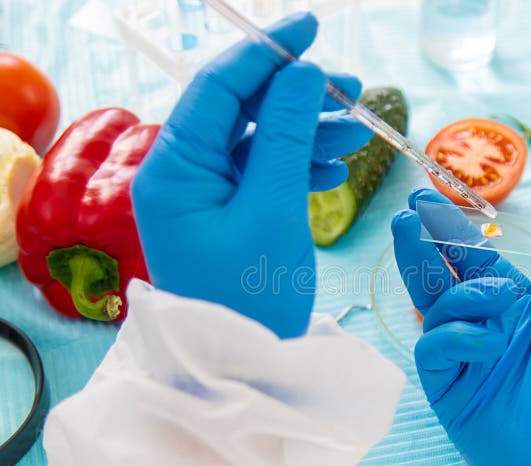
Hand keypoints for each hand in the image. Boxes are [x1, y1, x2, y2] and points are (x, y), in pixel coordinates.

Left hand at [132, 13, 371, 337]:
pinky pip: (264, 172)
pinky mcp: (227, 213)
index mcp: (175, 166)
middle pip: (241, 108)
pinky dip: (300, 166)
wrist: (240, 365)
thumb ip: (285, 135)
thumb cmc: (250, 296)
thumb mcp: (273, 210)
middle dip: (297, 95)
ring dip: (306, 132)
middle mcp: (182, 172)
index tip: (311, 26)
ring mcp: (205, 194)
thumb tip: (301, 73)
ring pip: (259, 139)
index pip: (218, 85)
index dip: (265, 50)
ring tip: (355, 134)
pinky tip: (333, 173)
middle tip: (351, 89)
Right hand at [391, 188, 530, 465]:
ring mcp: (463, 355)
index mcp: (517, 305)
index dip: (450, 229)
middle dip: (421, 246)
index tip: (426, 200)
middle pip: (440, 276)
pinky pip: (434, 347)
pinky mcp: (447, 386)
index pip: (474, 258)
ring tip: (493, 297)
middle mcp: (484, 324)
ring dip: (453, 292)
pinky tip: (488, 342)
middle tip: (405, 216)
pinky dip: (456, 336)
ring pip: (433, 307)